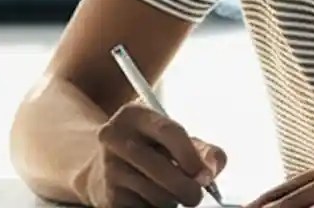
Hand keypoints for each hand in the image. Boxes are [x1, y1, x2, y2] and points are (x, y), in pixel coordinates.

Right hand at [82, 102, 227, 207]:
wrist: (103, 166)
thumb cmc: (149, 149)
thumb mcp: (173, 138)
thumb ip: (201, 149)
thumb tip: (211, 169)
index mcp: (133, 114)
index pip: (168, 131)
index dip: (191, 156)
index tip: (206, 174)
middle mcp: (114, 137)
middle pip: (160, 168)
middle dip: (186, 187)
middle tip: (197, 194)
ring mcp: (108, 168)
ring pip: (156, 194)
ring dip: (172, 199)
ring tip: (168, 190)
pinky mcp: (108, 197)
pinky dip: (156, 207)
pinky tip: (151, 197)